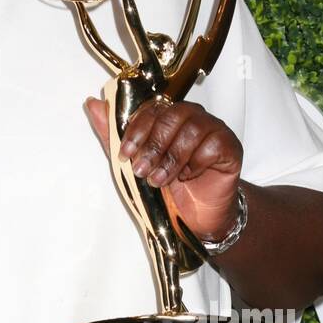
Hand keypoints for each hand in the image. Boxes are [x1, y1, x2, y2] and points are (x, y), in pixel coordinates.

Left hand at [85, 95, 243, 243]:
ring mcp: (213, 130)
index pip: (151, 109)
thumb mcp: (132, 163)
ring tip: (161, 180)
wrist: (195, 218)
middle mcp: (191, 118)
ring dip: (172, 158)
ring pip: (192, 129)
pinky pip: (213, 145)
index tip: (125, 154)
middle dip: (153, 145)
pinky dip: (196, 163)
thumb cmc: (166, 188)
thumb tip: (93, 104)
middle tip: (143, 171)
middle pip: (172, 115)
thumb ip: (113, 135)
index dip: (136, 130)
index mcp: (167, 118)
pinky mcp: (230, 147)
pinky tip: (188, 176)